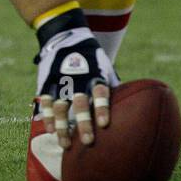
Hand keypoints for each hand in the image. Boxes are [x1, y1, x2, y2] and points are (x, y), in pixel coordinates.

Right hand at [35, 25, 116, 149]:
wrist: (65, 35)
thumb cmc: (92, 58)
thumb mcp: (105, 68)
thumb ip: (114, 88)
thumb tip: (134, 111)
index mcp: (95, 76)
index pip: (100, 93)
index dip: (102, 108)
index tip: (105, 125)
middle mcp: (78, 79)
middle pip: (80, 103)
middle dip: (83, 123)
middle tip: (87, 142)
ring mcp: (61, 81)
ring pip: (60, 106)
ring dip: (62, 126)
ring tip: (65, 144)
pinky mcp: (47, 82)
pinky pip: (46, 100)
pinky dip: (47, 115)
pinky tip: (50, 130)